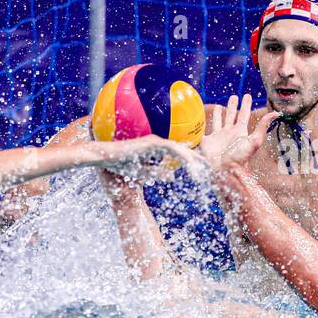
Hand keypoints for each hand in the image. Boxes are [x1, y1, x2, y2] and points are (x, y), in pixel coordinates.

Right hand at [82, 135, 205, 178]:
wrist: (107, 158)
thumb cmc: (122, 164)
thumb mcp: (144, 172)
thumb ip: (157, 173)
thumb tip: (173, 176)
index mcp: (158, 148)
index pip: (178, 152)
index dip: (191, 157)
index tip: (202, 165)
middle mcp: (159, 142)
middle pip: (182, 149)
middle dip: (197, 156)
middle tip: (210, 164)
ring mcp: (156, 141)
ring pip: (179, 149)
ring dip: (192, 157)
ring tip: (203, 167)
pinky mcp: (152, 143)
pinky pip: (170, 149)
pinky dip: (180, 155)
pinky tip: (189, 162)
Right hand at [199, 94, 277, 169]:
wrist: (225, 172)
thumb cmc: (240, 158)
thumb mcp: (254, 141)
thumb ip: (263, 127)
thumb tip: (276, 114)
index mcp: (240, 131)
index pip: (243, 114)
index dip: (245, 105)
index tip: (247, 95)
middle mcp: (229, 133)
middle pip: (231, 115)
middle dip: (233, 106)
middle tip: (234, 96)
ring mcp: (218, 137)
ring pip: (219, 121)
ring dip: (220, 113)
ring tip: (220, 106)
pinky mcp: (207, 142)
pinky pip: (204, 130)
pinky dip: (203, 124)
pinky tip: (201, 119)